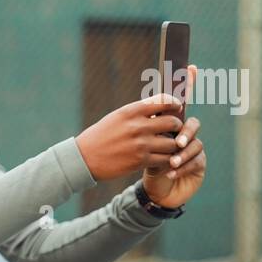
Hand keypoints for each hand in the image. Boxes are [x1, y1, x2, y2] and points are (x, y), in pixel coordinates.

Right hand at [74, 64, 194, 180]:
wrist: (83, 158)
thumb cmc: (100, 136)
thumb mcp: (117, 118)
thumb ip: (138, 113)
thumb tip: (160, 108)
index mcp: (131, 111)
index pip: (164, 101)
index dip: (175, 104)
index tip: (176, 108)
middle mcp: (138, 126)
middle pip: (173, 122)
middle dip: (177, 126)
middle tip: (174, 131)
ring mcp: (140, 144)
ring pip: (173, 143)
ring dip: (174, 145)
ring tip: (168, 146)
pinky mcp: (140, 161)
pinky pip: (165, 159)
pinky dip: (167, 159)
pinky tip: (163, 158)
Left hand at [142, 108, 205, 207]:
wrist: (153, 193)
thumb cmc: (146, 170)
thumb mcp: (143, 153)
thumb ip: (149, 140)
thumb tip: (151, 128)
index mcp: (170, 129)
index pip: (178, 116)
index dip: (178, 114)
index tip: (172, 117)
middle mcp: (184, 137)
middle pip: (193, 124)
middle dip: (187, 132)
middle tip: (178, 143)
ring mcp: (194, 150)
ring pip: (196, 144)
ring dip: (184, 154)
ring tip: (172, 163)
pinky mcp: (200, 164)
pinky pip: (197, 161)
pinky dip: (184, 168)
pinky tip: (171, 174)